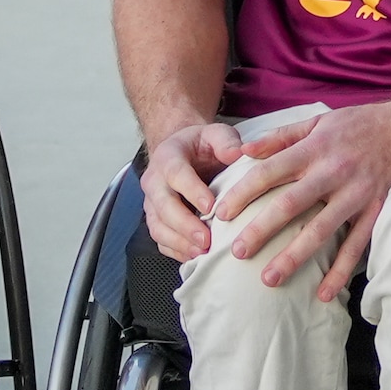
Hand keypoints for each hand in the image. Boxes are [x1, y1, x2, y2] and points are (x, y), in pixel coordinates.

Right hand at [139, 120, 239, 264]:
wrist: (183, 153)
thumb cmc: (200, 146)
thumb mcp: (216, 133)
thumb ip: (226, 141)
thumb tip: (238, 154)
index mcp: (168, 157)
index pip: (176, 174)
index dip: (191, 191)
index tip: (210, 207)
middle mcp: (154, 181)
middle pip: (163, 205)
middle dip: (184, 225)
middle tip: (206, 239)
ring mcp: (152, 203)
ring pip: (158, 226)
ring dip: (179, 242)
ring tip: (201, 252)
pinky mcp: (156, 220)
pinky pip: (160, 240)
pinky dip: (175, 251)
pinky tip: (194, 256)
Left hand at [218, 98, 390, 298]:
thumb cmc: (359, 123)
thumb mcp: (317, 122)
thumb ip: (279, 137)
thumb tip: (242, 151)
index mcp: (314, 149)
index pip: (269, 172)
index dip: (243, 193)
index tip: (221, 214)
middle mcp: (333, 172)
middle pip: (290, 204)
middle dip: (261, 230)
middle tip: (237, 253)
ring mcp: (356, 194)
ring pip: (321, 231)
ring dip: (294, 257)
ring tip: (269, 279)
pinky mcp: (376, 211)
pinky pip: (356, 245)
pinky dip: (341, 271)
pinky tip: (322, 293)